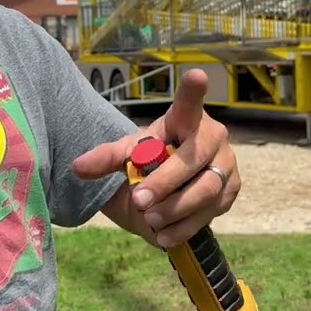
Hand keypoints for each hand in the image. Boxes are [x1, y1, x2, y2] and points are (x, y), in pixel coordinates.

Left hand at [74, 68, 239, 247]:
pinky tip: (165, 235)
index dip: (194, 91)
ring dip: (175, 209)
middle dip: (166, 183)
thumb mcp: (128, 156)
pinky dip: (185, 227)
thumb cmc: (152, 160)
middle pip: (193, 160)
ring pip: (206, 190)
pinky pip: (212, 212)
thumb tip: (78, 167)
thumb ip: (107, 158)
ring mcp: (227, 164)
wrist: (171, 187)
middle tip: (140, 201)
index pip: (190, 103)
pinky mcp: (232, 191)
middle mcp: (212, 137)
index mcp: (185, 119)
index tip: (196, 75)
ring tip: (150, 221)